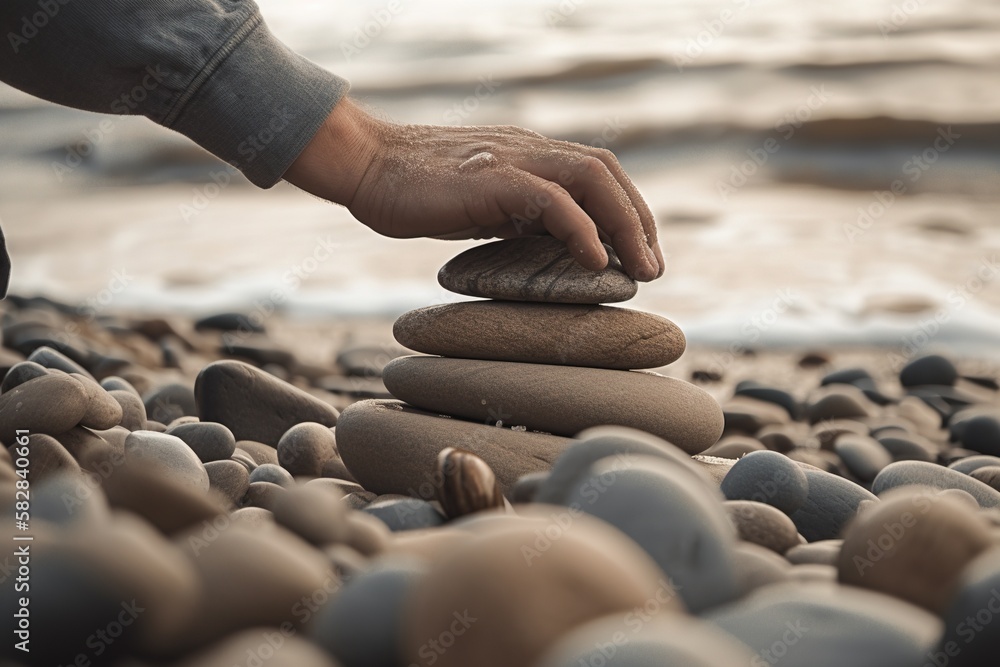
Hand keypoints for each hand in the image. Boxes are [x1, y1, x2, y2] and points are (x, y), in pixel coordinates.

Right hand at [283, 98, 663, 280]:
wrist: (365, 165)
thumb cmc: (414, 191)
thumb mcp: (480, 205)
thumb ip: (517, 217)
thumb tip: (552, 248)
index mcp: (527, 156)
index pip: (596, 174)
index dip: (627, 211)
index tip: (639, 255)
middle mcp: (528, 150)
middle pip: (606, 172)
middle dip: (639, 220)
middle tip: (653, 268)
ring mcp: (512, 159)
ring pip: (591, 179)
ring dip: (624, 225)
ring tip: (639, 268)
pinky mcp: (492, 177)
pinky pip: (551, 199)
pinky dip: (581, 229)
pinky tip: (595, 261)